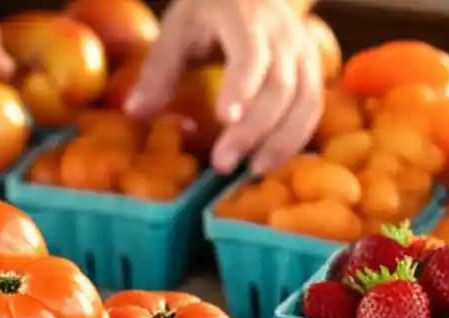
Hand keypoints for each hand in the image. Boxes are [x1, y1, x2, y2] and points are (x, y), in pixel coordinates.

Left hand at [125, 0, 323, 175]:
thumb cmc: (206, 14)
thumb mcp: (176, 30)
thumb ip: (159, 70)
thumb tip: (135, 112)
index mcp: (244, 19)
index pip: (249, 54)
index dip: (240, 87)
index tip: (224, 119)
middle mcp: (283, 35)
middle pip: (278, 86)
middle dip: (253, 129)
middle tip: (224, 164)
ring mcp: (303, 52)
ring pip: (304, 100)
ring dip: (280, 141)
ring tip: (252, 171)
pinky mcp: (312, 70)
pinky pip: (312, 108)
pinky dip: (295, 138)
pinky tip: (270, 160)